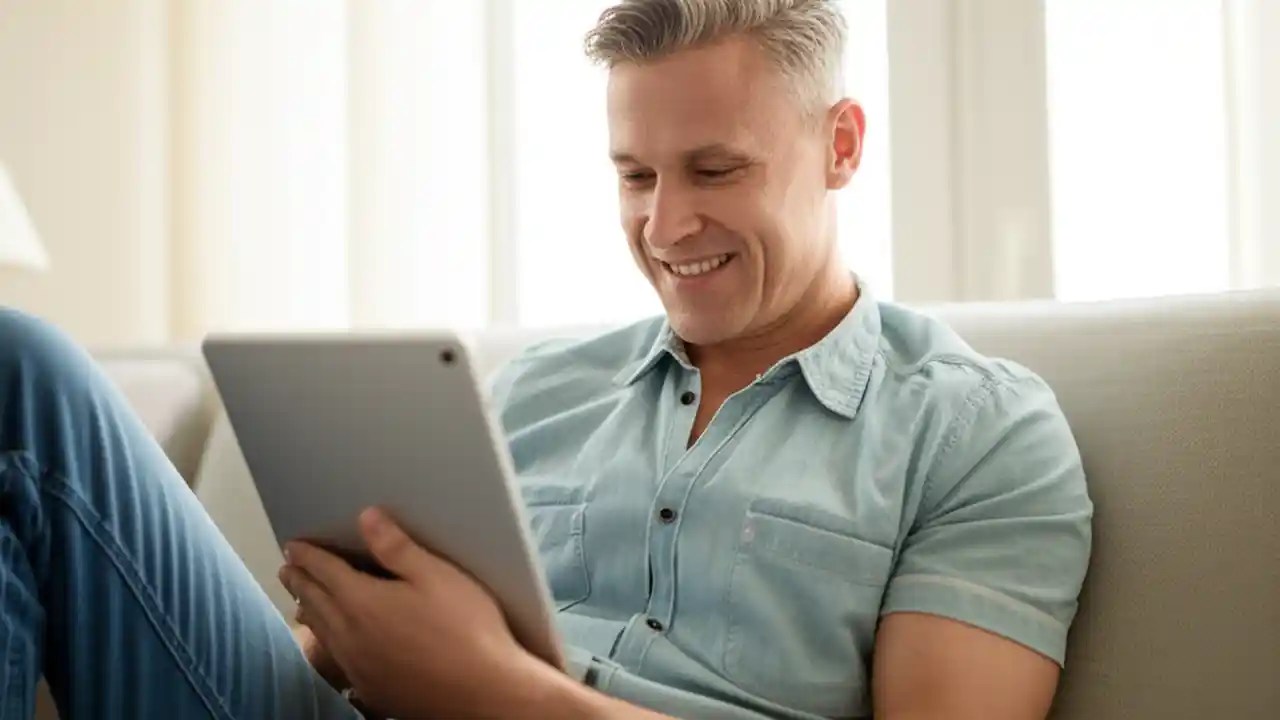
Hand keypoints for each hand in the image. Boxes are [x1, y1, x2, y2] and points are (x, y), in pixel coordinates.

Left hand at [277, 508, 561, 718]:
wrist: (482, 692)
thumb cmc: (466, 629)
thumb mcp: (437, 576)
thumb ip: (397, 547)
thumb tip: (366, 517)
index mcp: (362, 602)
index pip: (325, 571)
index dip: (308, 554)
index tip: (294, 545)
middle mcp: (350, 635)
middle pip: (315, 602)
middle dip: (300, 581)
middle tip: (288, 568)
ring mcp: (358, 666)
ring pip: (322, 634)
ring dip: (309, 612)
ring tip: (301, 603)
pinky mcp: (371, 688)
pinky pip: (336, 660)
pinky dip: (325, 644)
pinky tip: (333, 646)